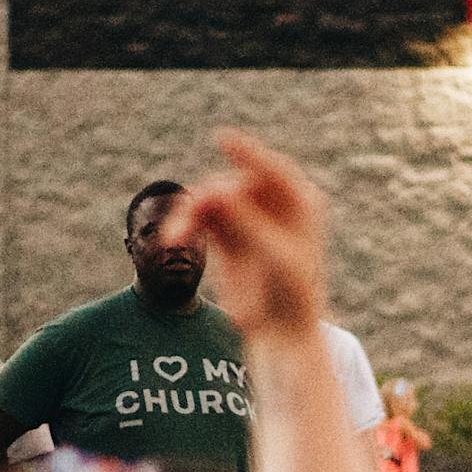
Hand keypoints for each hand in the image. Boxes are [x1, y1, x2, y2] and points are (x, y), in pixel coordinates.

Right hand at [183, 130, 326, 340]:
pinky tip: (172, 240)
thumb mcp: (277, 258)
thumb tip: (222, 193)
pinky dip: (185, 225)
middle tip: (195, 215)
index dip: (248, 154)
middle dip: (208, 200)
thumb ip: (250, 224)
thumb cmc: (292, 295)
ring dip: (189, 214)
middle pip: (233, 185)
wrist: (281, 331)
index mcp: (300, 203)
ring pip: (210, 200)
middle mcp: (273, 203)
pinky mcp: (226, 232)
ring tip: (174, 239)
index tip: (222, 139)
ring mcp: (247, 215)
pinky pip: (200, 217)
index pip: (273, 170)